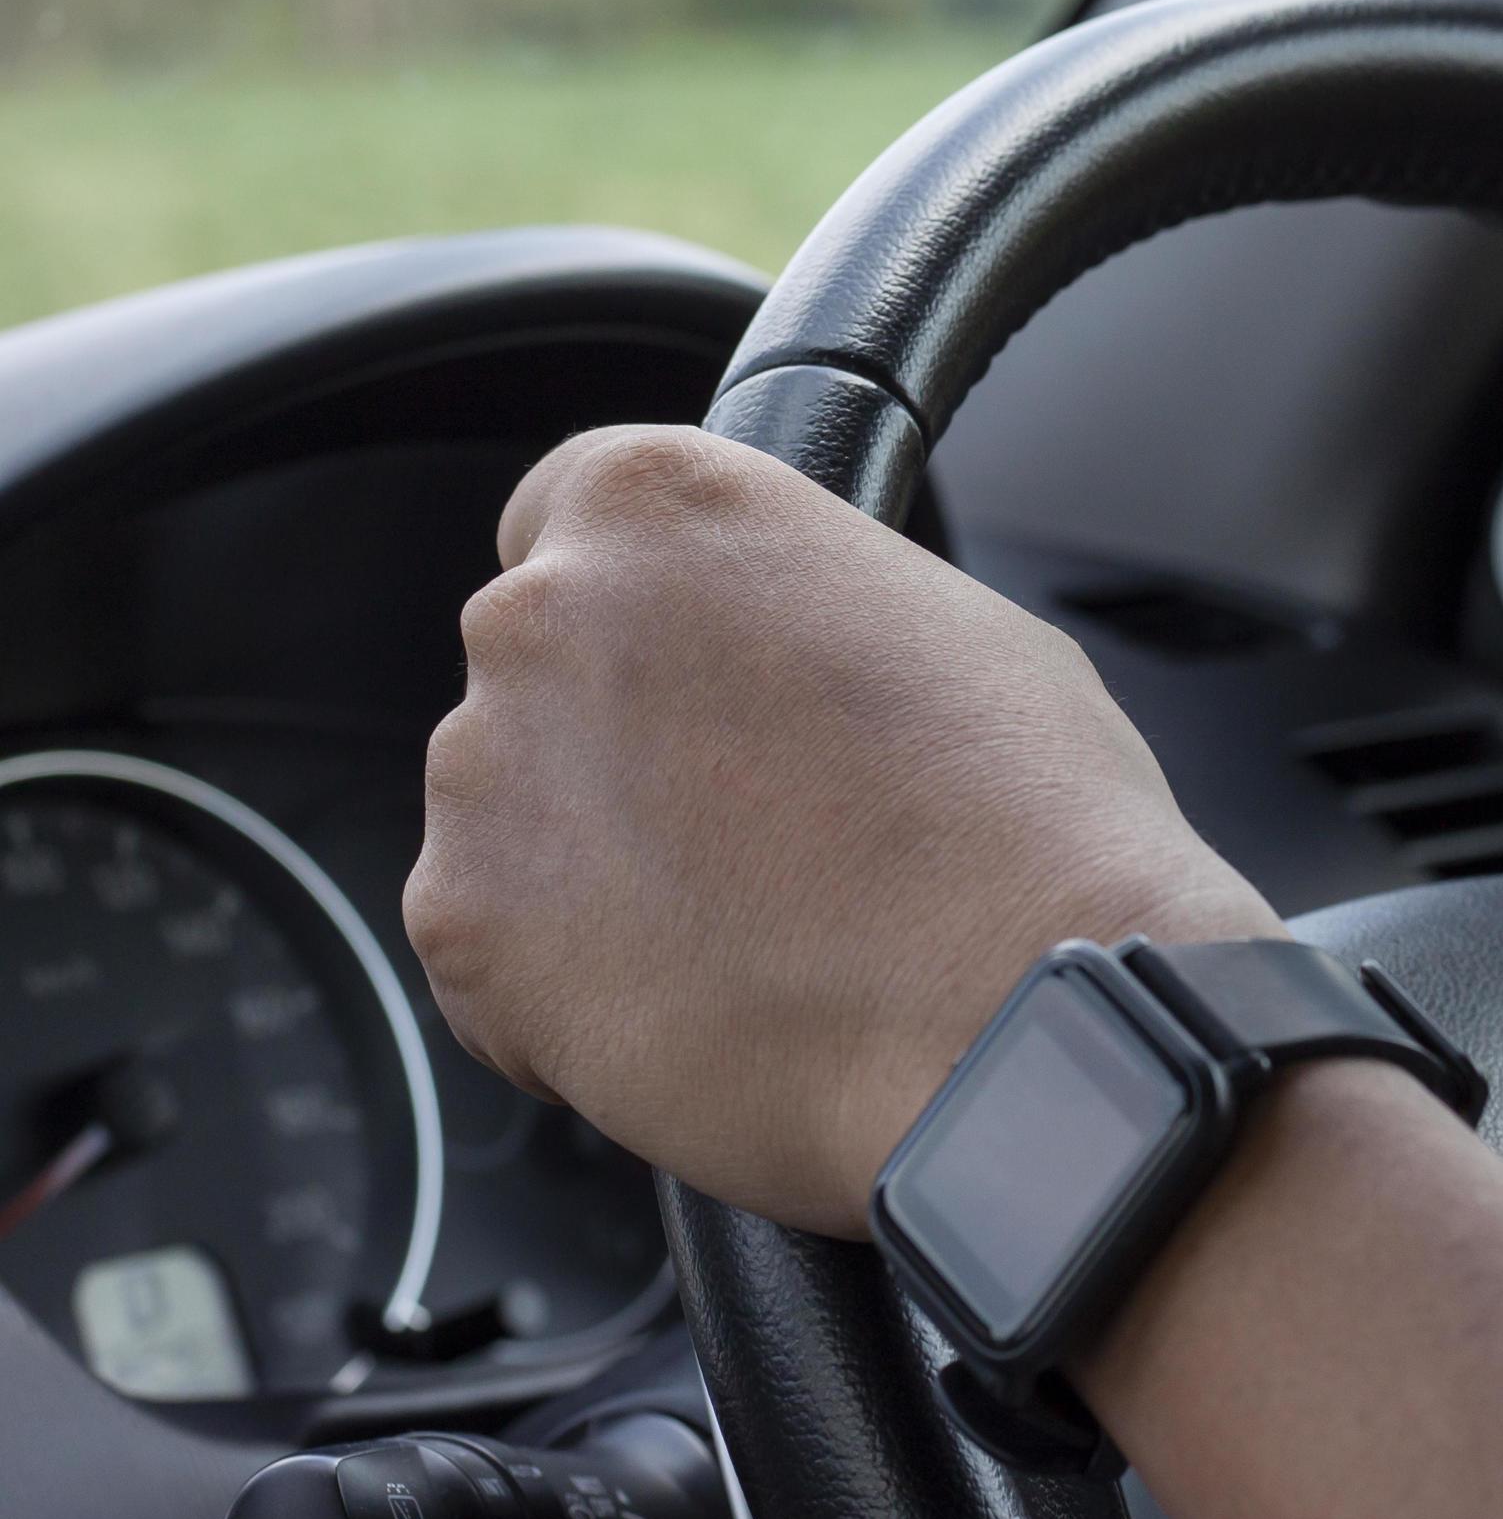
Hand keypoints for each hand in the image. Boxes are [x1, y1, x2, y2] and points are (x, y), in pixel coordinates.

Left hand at [405, 426, 1278, 1237]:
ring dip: (595, 873)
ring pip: (512, 822)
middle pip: (538, 676)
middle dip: (622, 748)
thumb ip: (810, 605)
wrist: (1010, 1013)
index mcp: (658, 505)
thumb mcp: (954, 627)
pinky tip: (710, 1002)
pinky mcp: (464, 937)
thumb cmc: (1023, 823)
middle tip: (754, 823)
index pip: (562, 512)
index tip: (675, 664)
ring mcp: (486, 778)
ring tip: (753, 930)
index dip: (632, 604)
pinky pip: (495, 964)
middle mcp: (542, 618)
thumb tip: (785, 657)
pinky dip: (572, 996)